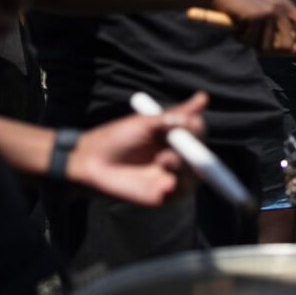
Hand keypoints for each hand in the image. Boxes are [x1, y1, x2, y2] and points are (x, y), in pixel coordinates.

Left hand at [68, 92, 207, 205]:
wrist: (92, 162)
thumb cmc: (116, 138)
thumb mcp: (145, 123)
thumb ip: (173, 116)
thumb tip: (202, 99)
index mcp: (173, 136)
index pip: (197, 133)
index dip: (199, 130)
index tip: (194, 125)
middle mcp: (176, 156)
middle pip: (200, 153)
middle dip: (195, 149)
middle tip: (182, 142)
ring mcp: (172, 176)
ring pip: (195, 173)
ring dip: (184, 164)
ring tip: (164, 158)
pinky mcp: (165, 195)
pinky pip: (183, 189)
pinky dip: (179, 181)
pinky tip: (163, 172)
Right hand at [210, 0, 295, 55]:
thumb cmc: (246, 5)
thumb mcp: (268, 11)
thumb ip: (281, 26)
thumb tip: (293, 50)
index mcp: (288, 6)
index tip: (295, 52)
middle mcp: (281, 9)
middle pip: (287, 45)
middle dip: (273, 50)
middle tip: (257, 43)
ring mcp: (268, 13)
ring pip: (266, 46)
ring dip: (252, 43)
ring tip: (245, 29)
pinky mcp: (254, 17)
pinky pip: (250, 41)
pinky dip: (241, 38)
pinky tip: (237, 26)